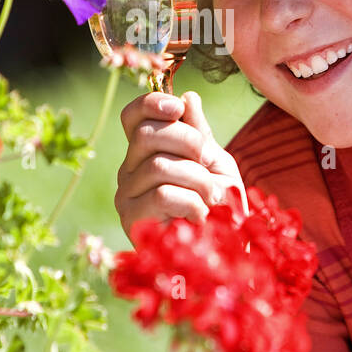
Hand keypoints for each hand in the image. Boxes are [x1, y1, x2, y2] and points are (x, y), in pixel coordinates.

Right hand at [114, 90, 246, 241]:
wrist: (224, 254)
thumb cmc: (221, 208)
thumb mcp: (216, 163)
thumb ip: (199, 133)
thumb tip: (187, 97)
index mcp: (147, 152)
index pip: (133, 116)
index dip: (151, 103)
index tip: (178, 108)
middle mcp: (129, 170)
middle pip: (147, 135)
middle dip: (189, 142)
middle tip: (209, 164)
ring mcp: (126, 195)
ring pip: (159, 166)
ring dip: (198, 180)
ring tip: (212, 199)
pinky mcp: (131, 220)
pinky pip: (162, 194)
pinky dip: (193, 203)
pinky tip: (201, 218)